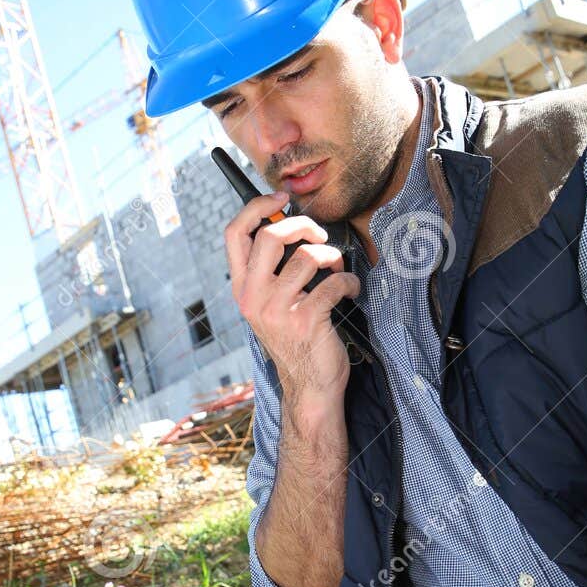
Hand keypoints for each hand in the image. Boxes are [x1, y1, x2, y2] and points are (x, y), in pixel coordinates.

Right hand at [224, 194, 360, 403]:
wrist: (309, 386)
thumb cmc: (296, 340)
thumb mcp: (270, 304)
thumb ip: (271, 271)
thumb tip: (289, 224)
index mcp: (242, 288)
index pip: (234, 234)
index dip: (256, 207)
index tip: (280, 199)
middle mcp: (253, 298)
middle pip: (270, 236)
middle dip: (301, 225)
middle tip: (318, 235)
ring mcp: (278, 310)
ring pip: (306, 256)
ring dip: (331, 257)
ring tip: (338, 270)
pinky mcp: (306, 321)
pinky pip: (333, 283)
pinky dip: (350, 282)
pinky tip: (351, 291)